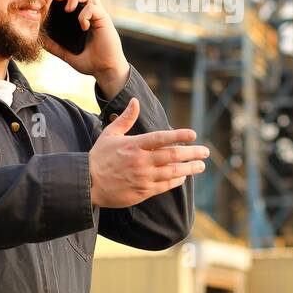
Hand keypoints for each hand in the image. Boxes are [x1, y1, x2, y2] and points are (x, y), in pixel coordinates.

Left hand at [43, 0, 128, 95]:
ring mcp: (99, 17)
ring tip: (68, 8)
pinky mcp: (104, 21)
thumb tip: (40, 41)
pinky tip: (84, 26)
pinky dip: (85, 14)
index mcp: (84, 20)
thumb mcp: (67, 54)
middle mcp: (92, 16)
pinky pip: (94, 8)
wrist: (106, 71)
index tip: (52, 1)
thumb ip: (55, 47)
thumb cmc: (91, 63)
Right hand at [88, 99, 209, 208]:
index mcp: (134, 145)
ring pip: (173, 172)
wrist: (88, 184)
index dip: (179, 135)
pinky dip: (176, 181)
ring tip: (200, 166)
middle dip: (192, 153)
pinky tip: (183, 177)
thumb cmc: (99, 157)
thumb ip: (125, 118)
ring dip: (189, 168)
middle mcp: (141, 161)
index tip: (193, 134)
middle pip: (173, 156)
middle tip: (205, 152)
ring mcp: (143, 177)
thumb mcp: (110, 134)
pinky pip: (165, 186)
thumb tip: (135, 101)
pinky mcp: (143, 192)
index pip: (161, 138)